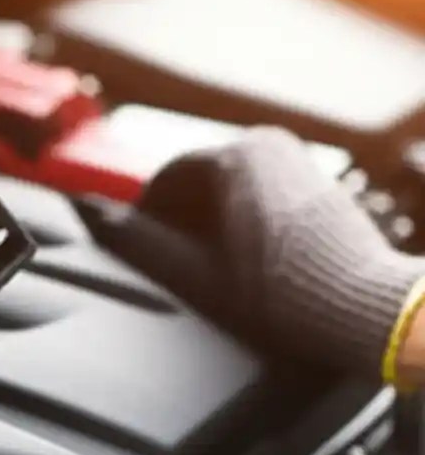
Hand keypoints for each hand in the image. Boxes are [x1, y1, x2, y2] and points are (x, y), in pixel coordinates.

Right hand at [132, 128, 424, 380]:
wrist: (363, 310)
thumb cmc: (281, 296)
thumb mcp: (196, 274)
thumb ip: (139, 240)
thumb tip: (91, 215)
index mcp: (231, 156)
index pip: (166, 178)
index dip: (147, 215)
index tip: (142, 245)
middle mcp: (265, 144)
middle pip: (199, 179)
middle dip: (182, 216)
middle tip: (175, 261)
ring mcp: (297, 160)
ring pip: (230, 185)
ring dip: (212, 218)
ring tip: (212, 265)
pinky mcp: (319, 180)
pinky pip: (262, 190)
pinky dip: (244, 218)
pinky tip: (247, 259)